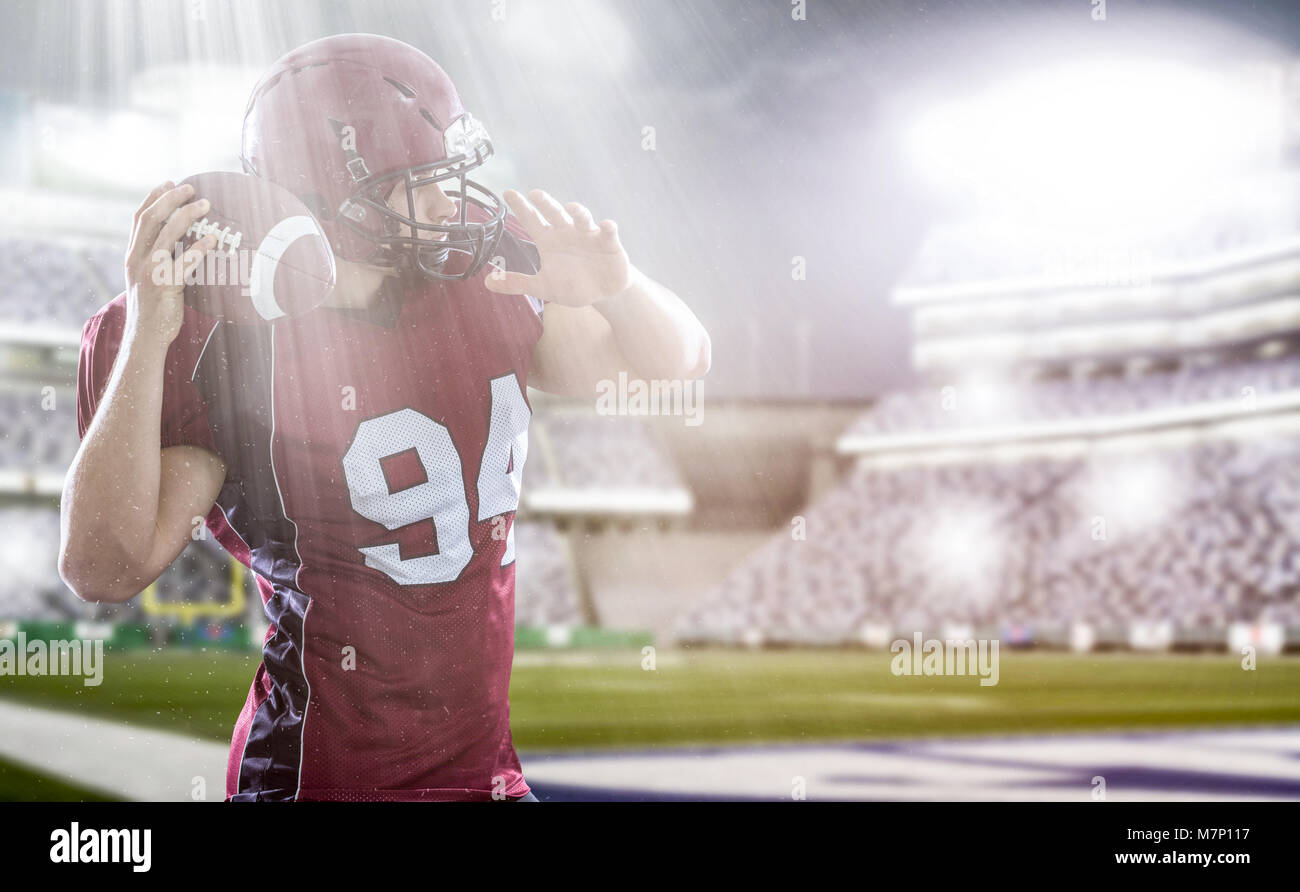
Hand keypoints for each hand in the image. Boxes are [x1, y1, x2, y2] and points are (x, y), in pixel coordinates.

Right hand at [124, 181, 216, 348]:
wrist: (145, 337)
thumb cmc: (154, 308)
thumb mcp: (147, 278)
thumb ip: (157, 259)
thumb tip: (179, 243)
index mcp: (132, 255)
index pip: (139, 218)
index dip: (153, 197)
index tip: (168, 183)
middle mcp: (137, 259)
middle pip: (151, 219)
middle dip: (170, 199)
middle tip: (191, 187)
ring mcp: (149, 272)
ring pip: (166, 236)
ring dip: (186, 216)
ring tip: (205, 204)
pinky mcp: (164, 286)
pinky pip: (183, 263)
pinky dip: (198, 249)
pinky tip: (212, 239)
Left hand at [483, 188, 631, 306]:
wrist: (603, 292)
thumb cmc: (573, 284)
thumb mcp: (543, 286)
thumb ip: (518, 283)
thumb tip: (487, 282)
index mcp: (549, 241)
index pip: (532, 220)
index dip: (520, 207)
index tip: (507, 192)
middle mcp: (567, 233)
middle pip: (555, 214)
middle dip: (546, 203)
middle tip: (535, 194)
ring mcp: (588, 236)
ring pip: (582, 218)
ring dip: (578, 212)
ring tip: (571, 209)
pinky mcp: (609, 243)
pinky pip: (608, 232)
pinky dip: (608, 228)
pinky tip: (606, 225)